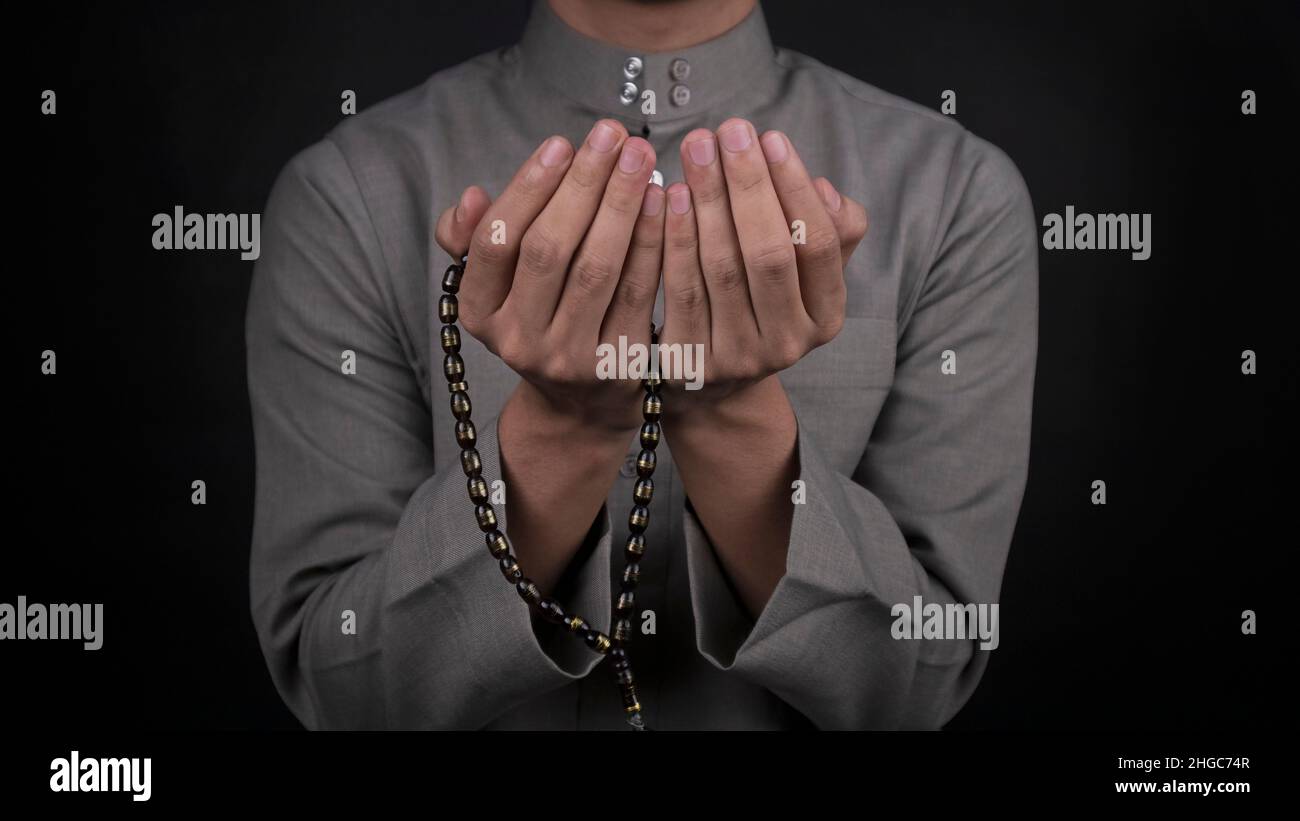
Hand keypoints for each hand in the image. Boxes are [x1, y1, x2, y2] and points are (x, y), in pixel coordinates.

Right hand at [434, 119, 665, 432]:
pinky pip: (638, 292)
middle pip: (549, 250)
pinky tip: (664, 201)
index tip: (562, 143)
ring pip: (597, 269)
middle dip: (582, 185)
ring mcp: (569, 358)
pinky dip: (652, 242)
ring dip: (620, 205)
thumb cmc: (543, 314)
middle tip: (612, 135)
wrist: (583, 401)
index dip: (528, 189)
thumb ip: (476, 239)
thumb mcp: (498, 285)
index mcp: (480, 312)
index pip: (496, 241)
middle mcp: (518, 340)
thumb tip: (471, 198)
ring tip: (640, 157)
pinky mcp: (620, 366)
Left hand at [658, 118, 867, 409]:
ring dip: (709, 200)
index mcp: (826, 317)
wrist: (713, 383)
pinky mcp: (688, 363)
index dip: (796, 189)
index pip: (821, 245)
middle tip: (730, 129)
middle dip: (748, 185)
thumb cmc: (760, 301)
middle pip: (770, 254)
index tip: (771, 137)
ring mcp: (737, 358)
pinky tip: (669, 194)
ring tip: (698, 148)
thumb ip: (827, 231)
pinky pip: (680, 288)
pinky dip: (675, 237)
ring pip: (722, 268)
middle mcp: (788, 344)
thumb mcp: (804, 274)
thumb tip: (824, 191)